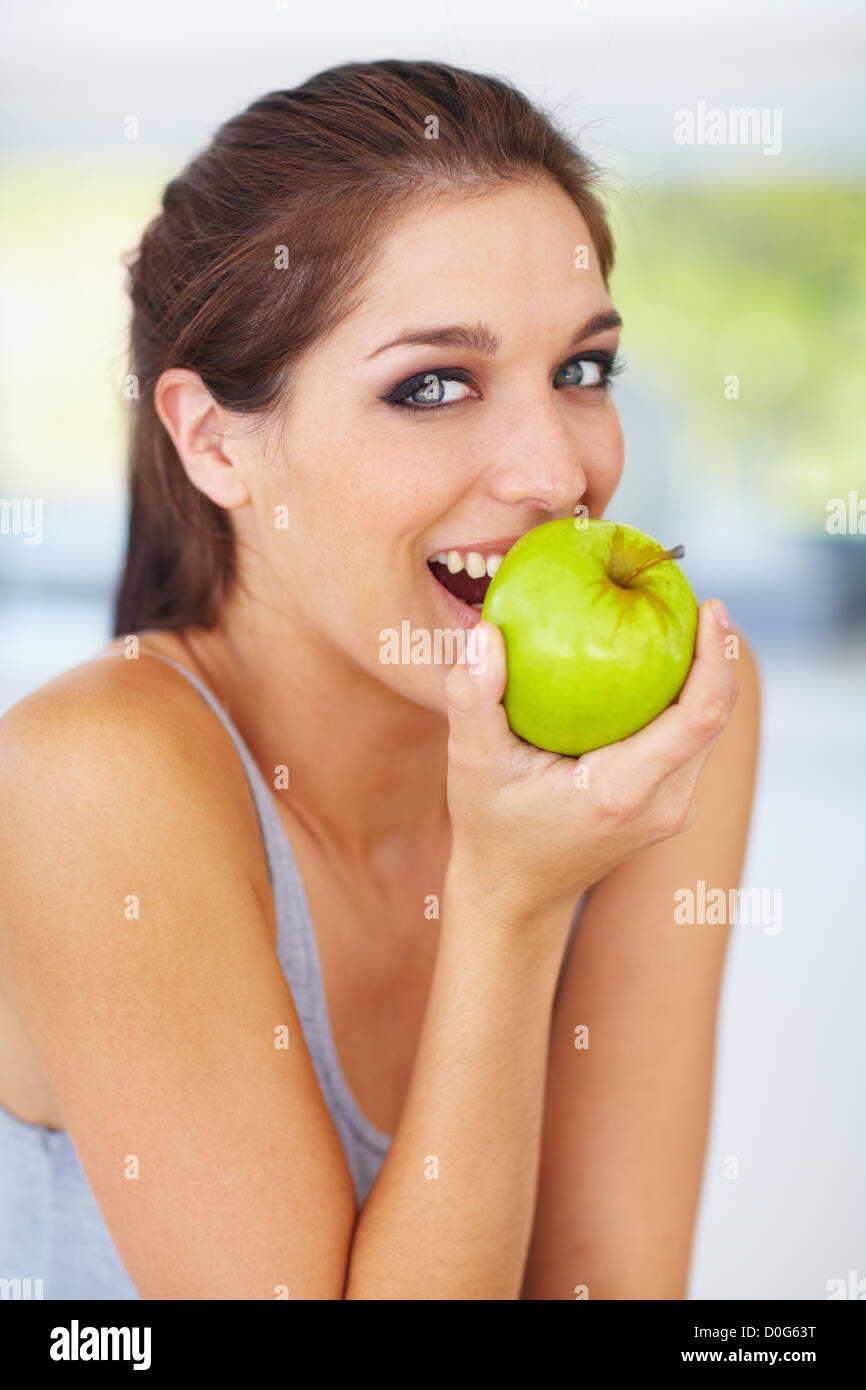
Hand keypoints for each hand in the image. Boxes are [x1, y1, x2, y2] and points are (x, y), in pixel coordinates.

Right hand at [444, 600, 738, 925]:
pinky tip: (656, 663)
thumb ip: (473, 698)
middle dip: (716, 655)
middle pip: (716, 717)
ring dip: (705, 677)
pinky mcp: (669, 808)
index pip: (698, 716)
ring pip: (708, 730)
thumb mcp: (469, 763)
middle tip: (691, 598)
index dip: (715, 658)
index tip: (708, 605)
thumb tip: (487, 631)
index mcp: (624, 790)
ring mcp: (672, 811)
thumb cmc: (490, 826)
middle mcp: (662, 804)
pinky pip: (691, 742)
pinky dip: (685, 699)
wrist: (514, 895)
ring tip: (679, 622)